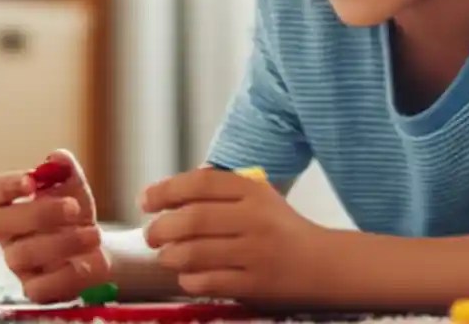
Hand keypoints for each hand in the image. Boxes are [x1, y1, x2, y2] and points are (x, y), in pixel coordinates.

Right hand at [0, 149, 111, 302]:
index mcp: (8, 204)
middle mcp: (7, 235)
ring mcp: (18, 264)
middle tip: (75, 208)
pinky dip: (67, 274)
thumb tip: (57, 157)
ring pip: (23, 254)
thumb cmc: (75, 213)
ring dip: (63, 242)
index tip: (30, 180)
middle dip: (39, 213)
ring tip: (95, 234)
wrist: (96, 247)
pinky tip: (89, 262)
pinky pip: (40, 288)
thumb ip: (66, 171)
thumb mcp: (75, 188)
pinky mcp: (35, 289)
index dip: (3, 186)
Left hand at [140, 168, 326, 304]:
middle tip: (152, 234)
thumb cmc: (281, 228)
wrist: (322, 263)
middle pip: (192, 219)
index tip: (146, 200)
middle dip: (160, 228)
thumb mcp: (259, 197)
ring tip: (168, 256)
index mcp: (255, 191)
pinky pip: (206, 282)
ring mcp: (255, 253)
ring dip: (170, 256)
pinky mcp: (255, 285)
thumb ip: (221, 191)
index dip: (166, 190)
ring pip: (193, 253)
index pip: (201, 183)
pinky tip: (189, 275)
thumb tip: (168, 193)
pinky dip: (188, 279)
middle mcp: (255, 219)